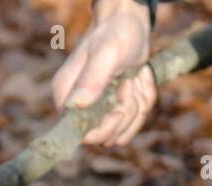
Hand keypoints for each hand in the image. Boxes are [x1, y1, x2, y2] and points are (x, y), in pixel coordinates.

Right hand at [51, 0, 155, 146]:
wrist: (130, 23)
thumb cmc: (116, 33)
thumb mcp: (107, 54)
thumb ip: (92, 80)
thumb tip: (76, 106)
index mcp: (67, 95)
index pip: (82, 135)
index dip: (104, 130)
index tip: (118, 110)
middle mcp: (79, 106)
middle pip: (107, 136)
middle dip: (126, 114)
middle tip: (128, 84)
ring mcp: (98, 108)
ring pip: (124, 131)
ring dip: (138, 105)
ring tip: (134, 79)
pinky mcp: (114, 107)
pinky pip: (135, 121)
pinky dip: (144, 101)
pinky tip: (140, 80)